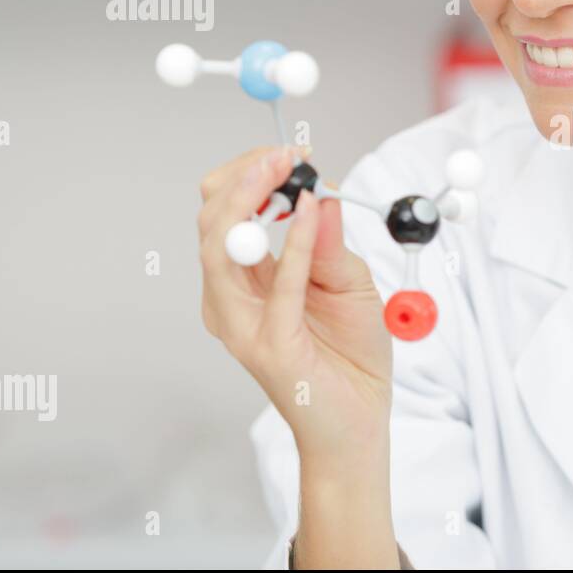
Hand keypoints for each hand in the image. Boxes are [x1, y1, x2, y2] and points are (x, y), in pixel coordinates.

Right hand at [198, 145, 392, 467]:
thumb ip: (328, 242)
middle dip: (246, 174)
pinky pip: (277, 283)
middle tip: (286, 151)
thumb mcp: (348, 281)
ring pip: (220, 245)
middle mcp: (229, 298)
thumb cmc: (351, 354)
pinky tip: (309, 211)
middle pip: (212, 219)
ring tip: (286, 168)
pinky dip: (292, 241)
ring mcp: (241, 323)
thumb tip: (321, 193)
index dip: (252, 173)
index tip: (293, 151)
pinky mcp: (268, 344)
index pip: (225, 211)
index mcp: (243, 279)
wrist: (360, 420)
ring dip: (253, 195)